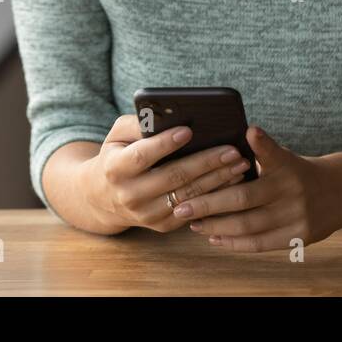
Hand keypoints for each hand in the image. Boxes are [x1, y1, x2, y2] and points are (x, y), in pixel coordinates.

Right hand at [80, 115, 251, 232]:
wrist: (103, 196)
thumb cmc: (118, 154)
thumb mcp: (118, 135)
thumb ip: (139, 123)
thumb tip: (169, 115)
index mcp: (115, 168)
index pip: (141, 156)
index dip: (164, 144)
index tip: (188, 130)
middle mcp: (129, 195)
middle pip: (173, 177)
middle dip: (205, 162)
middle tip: (231, 150)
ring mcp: (145, 214)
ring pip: (187, 196)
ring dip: (217, 180)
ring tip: (239, 163)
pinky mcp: (161, 225)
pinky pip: (193, 210)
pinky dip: (214, 195)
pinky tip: (231, 180)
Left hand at [169, 125, 341, 251]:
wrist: (341, 192)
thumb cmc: (299, 172)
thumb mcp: (285, 156)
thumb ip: (260, 153)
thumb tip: (224, 145)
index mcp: (288, 165)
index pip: (272, 152)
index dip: (262, 144)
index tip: (250, 131)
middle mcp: (292, 190)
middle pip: (244, 198)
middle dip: (209, 203)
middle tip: (182, 205)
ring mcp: (296, 216)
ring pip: (248, 225)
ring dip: (216, 226)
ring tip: (192, 223)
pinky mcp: (299, 237)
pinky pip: (261, 243)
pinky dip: (234, 242)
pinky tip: (214, 238)